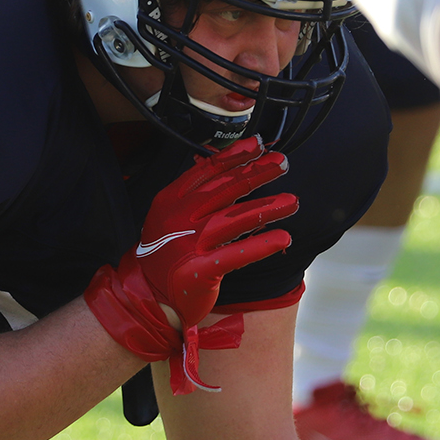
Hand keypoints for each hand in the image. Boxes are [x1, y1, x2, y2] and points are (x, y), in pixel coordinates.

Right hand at [84, 137, 296, 393]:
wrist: (147, 295)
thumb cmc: (166, 251)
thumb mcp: (170, 214)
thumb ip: (194, 192)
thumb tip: (226, 165)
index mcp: (172, 199)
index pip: (207, 171)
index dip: (235, 156)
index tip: (258, 145)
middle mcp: (180, 217)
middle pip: (224, 189)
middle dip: (256, 173)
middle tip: (282, 163)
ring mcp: (189, 243)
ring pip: (234, 219)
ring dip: (266, 208)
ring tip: (292, 201)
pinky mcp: (200, 270)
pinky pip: (236, 254)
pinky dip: (260, 245)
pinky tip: (283, 238)